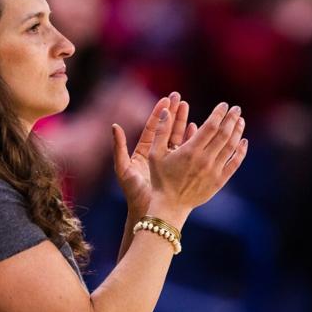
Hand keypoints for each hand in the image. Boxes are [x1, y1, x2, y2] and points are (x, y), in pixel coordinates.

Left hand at [112, 92, 194, 217]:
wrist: (148, 213)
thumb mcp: (124, 170)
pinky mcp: (179, 169)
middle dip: (172, 113)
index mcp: (142, 153)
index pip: (152, 128)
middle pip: (165, 129)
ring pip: (177, 137)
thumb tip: (114, 126)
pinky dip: (191, 139)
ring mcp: (169, 162)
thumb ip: (118, 148)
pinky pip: (186, 151)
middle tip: (179, 97)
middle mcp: (156, 155)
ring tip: (188, 107)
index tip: (165, 99)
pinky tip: (197, 127)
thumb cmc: (134, 194)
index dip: (159, 114)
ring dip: (183, 122)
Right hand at [146, 102, 247, 222]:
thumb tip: (166, 110)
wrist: (171, 205)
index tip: (223, 105)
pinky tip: (243, 142)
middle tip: (236, 109)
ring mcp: (214, 171)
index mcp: (190, 151)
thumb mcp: (155, 154)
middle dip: (231, 119)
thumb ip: (161, 131)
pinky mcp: (219, 181)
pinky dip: (241, 151)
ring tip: (240, 120)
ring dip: (237, 131)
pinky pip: (234, 163)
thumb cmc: (160, 179)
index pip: (211, 126)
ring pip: (231, 147)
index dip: (219, 113)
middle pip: (224, 134)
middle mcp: (205, 159)